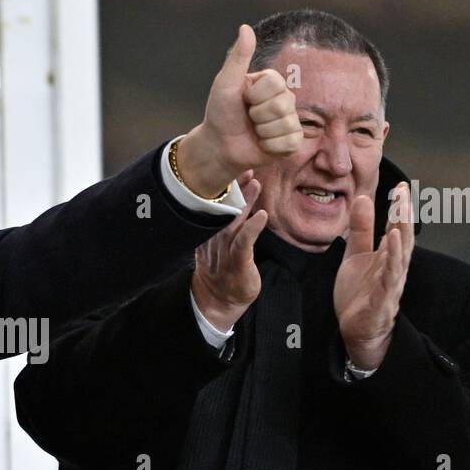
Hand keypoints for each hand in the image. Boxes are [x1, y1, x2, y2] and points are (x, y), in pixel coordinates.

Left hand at [176, 25, 301, 197]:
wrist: (218, 145)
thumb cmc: (220, 112)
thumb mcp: (225, 83)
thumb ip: (238, 57)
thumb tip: (245, 27)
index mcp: (272, 82)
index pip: (275, 83)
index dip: (254, 95)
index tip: (243, 99)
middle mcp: (285, 99)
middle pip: (282, 104)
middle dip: (258, 115)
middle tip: (248, 118)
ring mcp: (290, 121)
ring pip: (286, 125)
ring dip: (263, 132)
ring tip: (254, 131)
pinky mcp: (291, 143)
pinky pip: (290, 143)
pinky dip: (271, 147)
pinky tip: (262, 144)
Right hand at [192, 174, 266, 331]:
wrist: (218, 303)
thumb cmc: (223, 272)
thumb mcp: (220, 245)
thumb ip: (226, 223)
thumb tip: (236, 199)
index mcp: (209, 233)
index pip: (216, 205)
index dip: (225, 187)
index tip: (234, 166)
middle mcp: (214, 239)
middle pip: (223, 209)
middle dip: (234, 187)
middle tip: (244, 167)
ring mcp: (224, 251)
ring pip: (234, 222)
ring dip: (245, 202)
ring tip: (255, 183)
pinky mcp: (237, 264)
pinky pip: (244, 243)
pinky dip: (252, 229)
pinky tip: (261, 215)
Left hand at [334, 182, 413, 369]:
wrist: (356, 329)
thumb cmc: (360, 293)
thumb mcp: (355, 255)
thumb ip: (360, 229)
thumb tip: (362, 198)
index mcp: (387, 256)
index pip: (396, 228)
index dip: (399, 208)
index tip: (401, 186)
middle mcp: (393, 268)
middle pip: (401, 239)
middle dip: (403, 216)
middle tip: (404, 193)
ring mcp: (389, 285)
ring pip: (398, 259)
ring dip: (400, 238)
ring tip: (399, 217)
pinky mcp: (381, 301)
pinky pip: (388, 280)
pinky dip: (391, 263)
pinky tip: (391, 246)